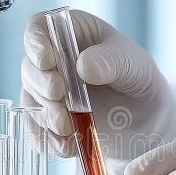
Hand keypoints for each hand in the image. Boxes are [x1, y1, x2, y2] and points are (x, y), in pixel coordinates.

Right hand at [21, 10, 175, 158]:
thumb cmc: (138, 78)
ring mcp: (45, 90)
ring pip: (30, 101)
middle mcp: (50, 59)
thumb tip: (83, 66)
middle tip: (60, 97)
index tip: (48, 61)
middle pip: (29, 67)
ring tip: (69, 127)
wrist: (145, 118)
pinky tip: (68, 145)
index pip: (38, 28)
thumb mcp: (133, 65)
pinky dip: (48, 140)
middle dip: (42, 85)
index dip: (36, 44)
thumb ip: (111, 61)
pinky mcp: (47, 119)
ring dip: (45, 115)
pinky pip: (36, 131)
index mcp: (69, 32)